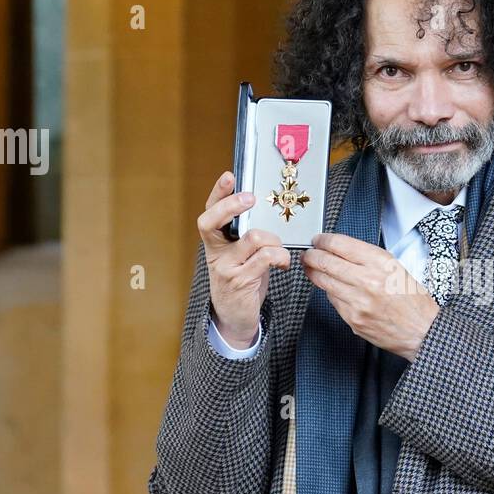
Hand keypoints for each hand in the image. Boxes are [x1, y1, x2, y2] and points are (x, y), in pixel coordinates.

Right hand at [196, 171, 289, 345]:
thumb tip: (267, 210)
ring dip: (274, 240)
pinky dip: (281, 257)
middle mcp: (216, 252)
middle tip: (251, 199)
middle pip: (216, 221)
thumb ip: (246, 235)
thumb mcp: (240, 254)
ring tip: (278, 250)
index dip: (218, 193)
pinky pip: (266, 257)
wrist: (235, 316)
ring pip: (253, 237)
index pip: (210, 213)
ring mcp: (227, 267)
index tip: (229, 176)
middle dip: (234, 205)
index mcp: (215, 242)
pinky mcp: (241, 281)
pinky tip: (283, 263)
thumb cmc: (242, 278)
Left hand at [301, 232, 439, 361]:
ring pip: (323, 282)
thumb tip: (340, 251)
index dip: (323, 240)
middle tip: (307, 254)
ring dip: (314, 273)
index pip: (340, 244)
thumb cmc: (412, 300)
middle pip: (325, 262)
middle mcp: (368, 280)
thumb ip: (368, 258)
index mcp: (380, 263)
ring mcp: (358, 301)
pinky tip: (333, 289)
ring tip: (312, 269)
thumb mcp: (396, 267)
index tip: (318, 241)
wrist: (421, 331)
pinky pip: (332, 301)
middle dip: (311, 256)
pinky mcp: (352, 319)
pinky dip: (330, 292)